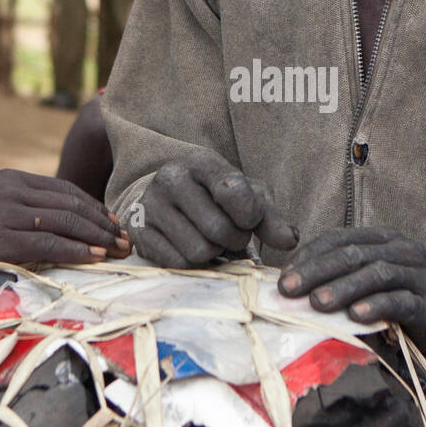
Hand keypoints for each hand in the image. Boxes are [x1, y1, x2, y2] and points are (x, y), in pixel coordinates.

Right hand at [0, 170, 130, 274]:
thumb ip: (18, 206)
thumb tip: (59, 222)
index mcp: (10, 179)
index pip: (64, 189)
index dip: (94, 206)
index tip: (113, 222)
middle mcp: (11, 191)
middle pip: (71, 204)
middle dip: (103, 223)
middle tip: (126, 240)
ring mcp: (7, 214)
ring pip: (66, 222)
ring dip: (98, 238)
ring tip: (120, 251)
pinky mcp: (3, 240)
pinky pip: (50, 244)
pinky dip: (78, 250)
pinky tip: (96, 258)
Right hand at [129, 149, 297, 266]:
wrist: (167, 200)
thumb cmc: (215, 200)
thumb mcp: (246, 199)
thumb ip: (270, 219)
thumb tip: (288, 240)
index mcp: (201, 162)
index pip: (233, 191)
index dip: (249, 216)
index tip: (248, 220)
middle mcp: (171, 177)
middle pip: (219, 229)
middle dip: (232, 240)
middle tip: (227, 234)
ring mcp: (150, 203)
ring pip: (198, 250)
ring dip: (212, 254)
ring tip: (207, 240)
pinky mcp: (137, 229)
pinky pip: (176, 262)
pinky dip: (190, 263)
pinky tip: (188, 247)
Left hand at [278, 227, 425, 351]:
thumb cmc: (396, 296)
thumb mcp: (367, 281)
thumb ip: (338, 276)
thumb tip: (290, 286)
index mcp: (382, 237)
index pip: (338, 239)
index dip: (309, 255)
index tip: (283, 275)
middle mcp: (402, 249)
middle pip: (353, 255)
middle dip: (317, 272)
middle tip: (290, 289)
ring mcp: (418, 275)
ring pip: (376, 274)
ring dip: (342, 288)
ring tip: (316, 303)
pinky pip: (400, 302)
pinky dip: (376, 306)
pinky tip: (355, 315)